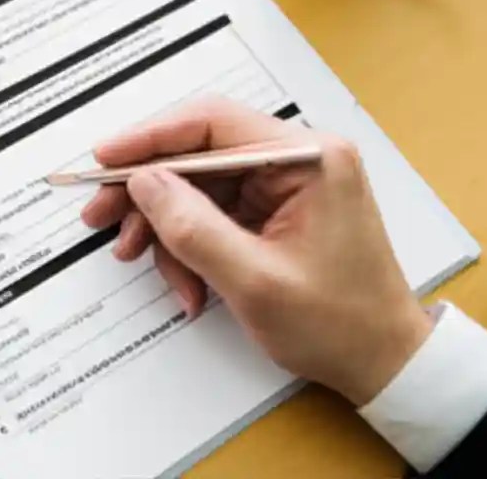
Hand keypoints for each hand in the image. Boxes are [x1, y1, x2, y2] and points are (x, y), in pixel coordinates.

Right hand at [81, 98, 432, 405]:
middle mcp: (298, 159)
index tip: (105, 158)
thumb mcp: (255, 281)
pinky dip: (190, 245)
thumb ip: (193, 227)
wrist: (383, 362)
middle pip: (198, 153)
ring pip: (198, 186)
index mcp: (308, 158)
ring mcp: (287, 185)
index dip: (150, 137)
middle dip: (148, 189)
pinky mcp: (276, 210)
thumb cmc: (340, 325)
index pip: (212, 123)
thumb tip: (143, 182)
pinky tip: (186, 282)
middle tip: (102, 216)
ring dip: (165, 226)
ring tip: (140, 259)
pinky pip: (214, 213)